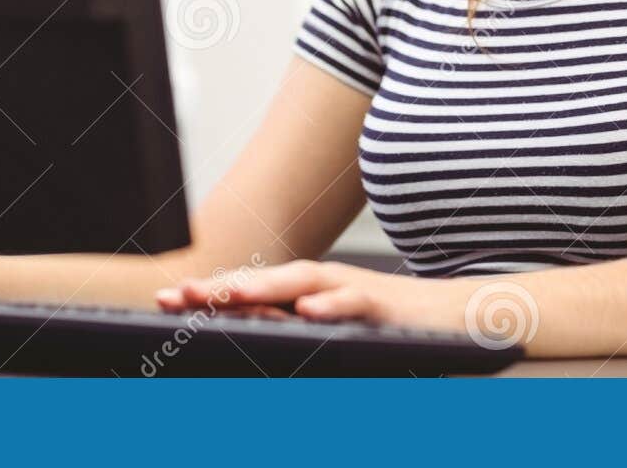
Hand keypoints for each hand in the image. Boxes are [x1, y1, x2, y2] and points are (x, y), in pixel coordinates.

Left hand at [154, 259, 471, 330]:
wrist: (460, 317)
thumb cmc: (396, 331)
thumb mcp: (336, 338)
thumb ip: (299, 339)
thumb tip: (257, 343)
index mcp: (308, 296)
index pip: (251, 293)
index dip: (209, 295)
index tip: (165, 300)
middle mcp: (323, 287)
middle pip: (263, 283)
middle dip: (218, 289)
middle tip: (174, 295)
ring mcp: (352, 290)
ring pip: (300, 284)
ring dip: (260, 288)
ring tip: (222, 297)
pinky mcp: (384, 304)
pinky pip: (354, 303)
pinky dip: (330, 306)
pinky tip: (306, 312)